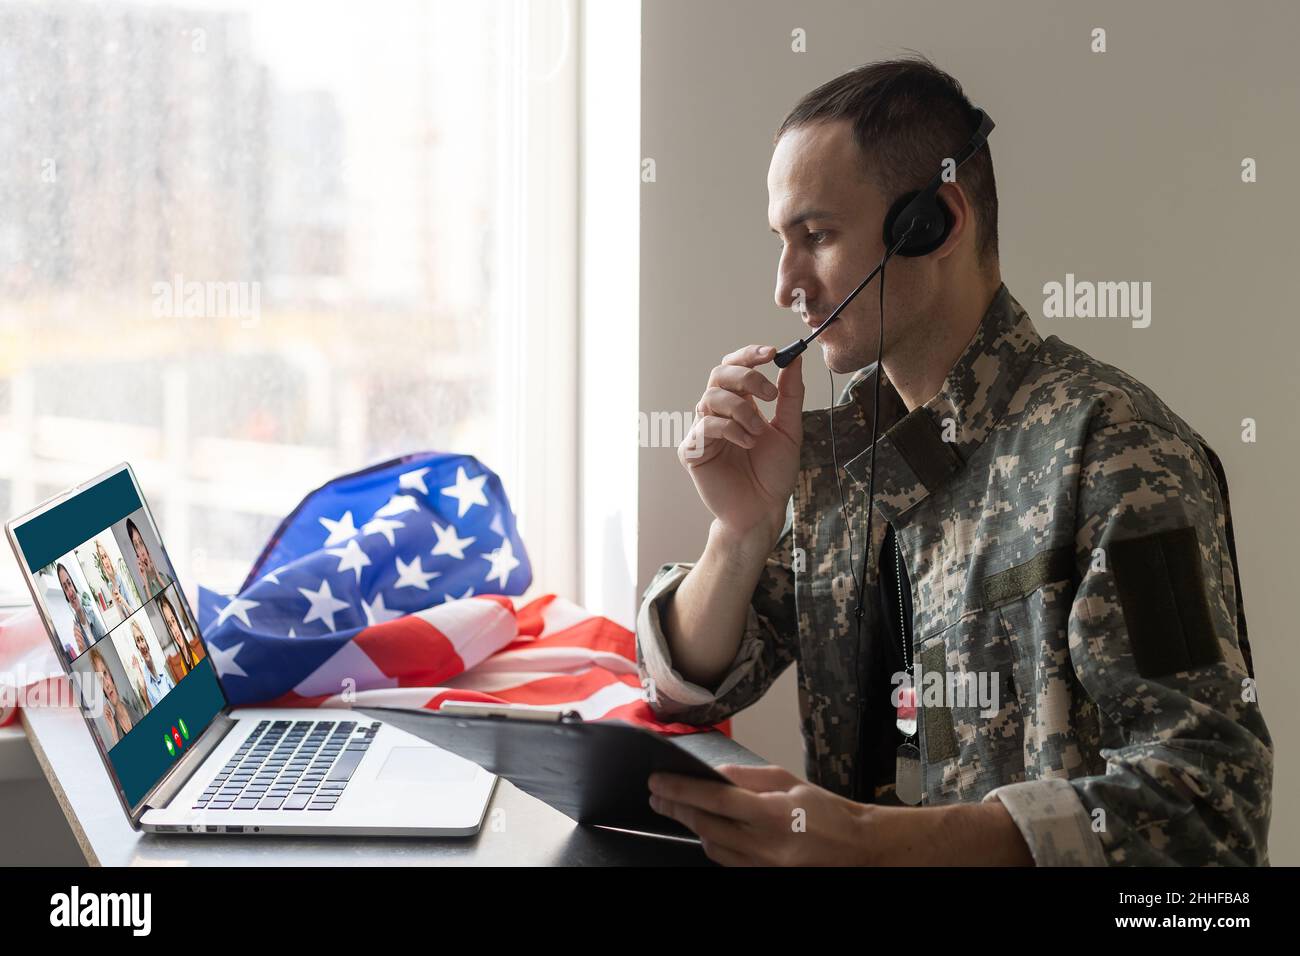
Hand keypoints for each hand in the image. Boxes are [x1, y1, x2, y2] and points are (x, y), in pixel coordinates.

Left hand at [647, 763, 869, 865]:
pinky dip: (712, 843)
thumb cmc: (826, 810)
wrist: (855, 847)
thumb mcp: (789, 780)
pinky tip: (707, 830)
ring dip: (692, 826)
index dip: (681, 789)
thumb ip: (748, 777)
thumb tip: (714, 773)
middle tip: (657, 795)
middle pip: (706, 825)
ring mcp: (763, 866)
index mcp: (773, 813)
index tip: (658, 780)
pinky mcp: (763, 876)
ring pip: (712, 846)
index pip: (715, 798)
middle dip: (676, 807)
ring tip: (678, 808)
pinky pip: (726, 861)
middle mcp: (765, 844)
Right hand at [679, 345, 803, 546]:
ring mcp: (702, 431)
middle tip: (770, 395)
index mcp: (739, 404)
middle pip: (719, 374)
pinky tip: (746, 444)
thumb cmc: (773, 474)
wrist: (762, 509)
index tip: (771, 353)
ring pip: (711, 397)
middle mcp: (717, 413)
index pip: (734, 367)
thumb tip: (795, 358)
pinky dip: (730, 430)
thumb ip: (790, 395)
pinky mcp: (691, 450)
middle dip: (747, 377)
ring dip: (741, 410)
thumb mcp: (789, 429)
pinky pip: (705, 426)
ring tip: (758, 433)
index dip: (749, 355)